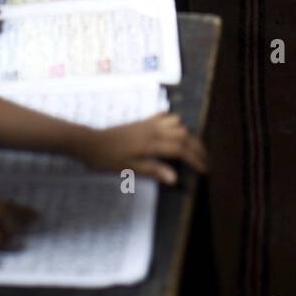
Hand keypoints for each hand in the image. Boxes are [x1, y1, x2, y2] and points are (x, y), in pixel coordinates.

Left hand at [82, 114, 207, 185]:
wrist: (90, 142)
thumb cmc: (108, 159)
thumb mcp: (129, 169)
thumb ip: (153, 170)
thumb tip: (175, 178)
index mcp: (152, 143)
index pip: (181, 149)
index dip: (195, 159)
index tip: (205, 170)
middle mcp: (154, 130)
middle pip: (184, 135)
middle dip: (197, 147)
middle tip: (205, 160)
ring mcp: (148, 124)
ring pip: (177, 123)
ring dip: (188, 134)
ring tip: (192, 149)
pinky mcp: (142, 121)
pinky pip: (164, 116)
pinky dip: (174, 122)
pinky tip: (175, 130)